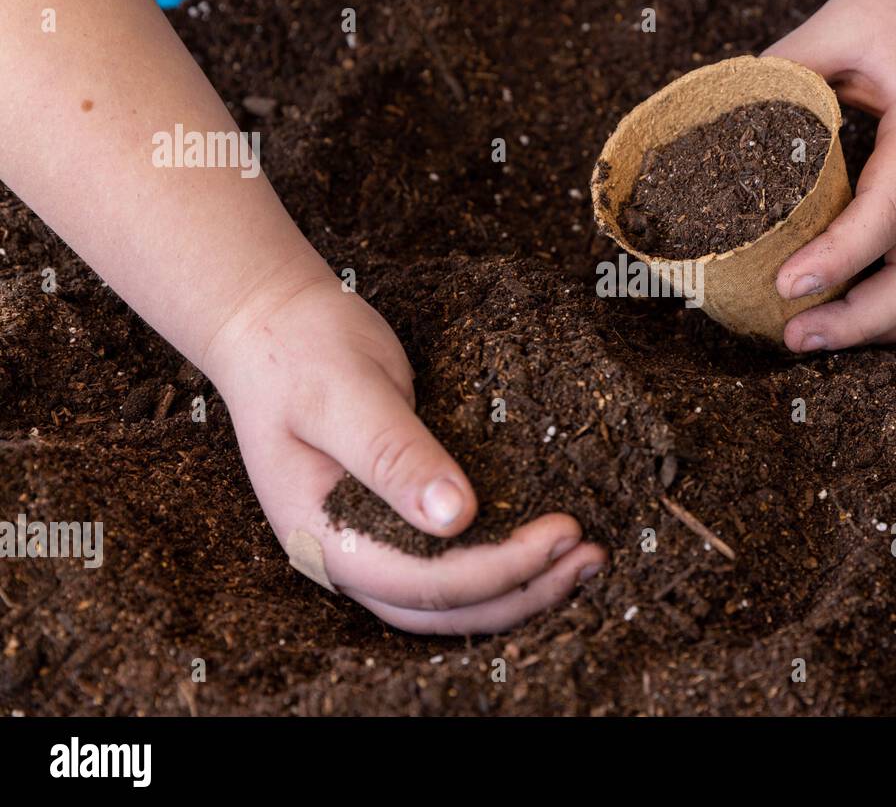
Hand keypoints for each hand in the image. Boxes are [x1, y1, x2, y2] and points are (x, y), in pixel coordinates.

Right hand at [204, 265, 605, 633]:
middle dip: (522, 591)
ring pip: (449, 598)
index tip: (562, 534)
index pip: (424, 582)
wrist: (270, 323)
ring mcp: (366, 542)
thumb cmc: (299, 352)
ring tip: (584, 559)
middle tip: (589, 554)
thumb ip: (394, 454)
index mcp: (321, 535)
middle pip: (442, 608)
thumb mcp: (346, 393)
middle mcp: (343, 554)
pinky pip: (448, 563)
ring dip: (519, 587)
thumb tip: (455, 516)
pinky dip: (500, 563)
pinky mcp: (390, 520)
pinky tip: (545, 542)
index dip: (499, 568)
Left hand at [768, 0, 895, 350]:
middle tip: (792, 337)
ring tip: (820, 340)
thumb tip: (712, 137)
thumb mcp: (832, 26)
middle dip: (862, 317)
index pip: (892, 207)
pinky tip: (864, 321)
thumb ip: (776, 80)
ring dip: (890, 324)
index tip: (786, 284)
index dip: (840, 256)